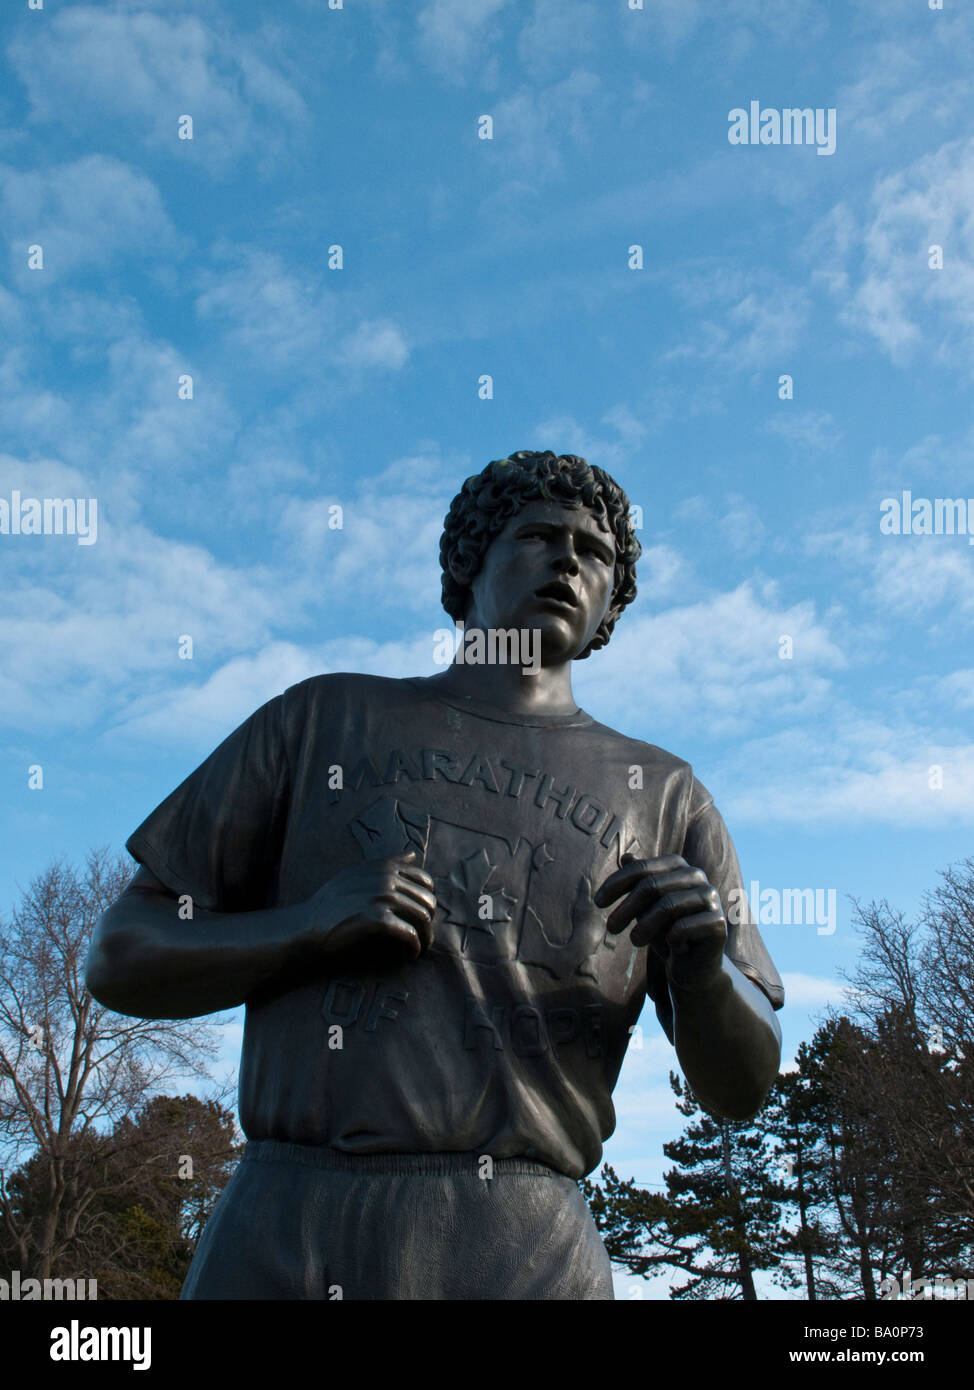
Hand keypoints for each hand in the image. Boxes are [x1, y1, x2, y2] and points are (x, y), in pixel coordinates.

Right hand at [302, 851, 436, 968]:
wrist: (308, 927)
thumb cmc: (330, 904)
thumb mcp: (356, 874)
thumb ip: (386, 865)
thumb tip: (412, 855)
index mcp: (383, 867)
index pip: (425, 879)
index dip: (426, 899)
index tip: (419, 915)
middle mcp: (386, 879)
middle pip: (427, 900)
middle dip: (428, 920)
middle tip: (421, 936)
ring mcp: (382, 898)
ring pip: (422, 918)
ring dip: (425, 936)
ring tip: (418, 948)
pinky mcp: (378, 920)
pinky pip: (410, 934)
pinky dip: (414, 947)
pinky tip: (409, 955)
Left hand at [594, 853, 726, 989]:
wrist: (694, 967)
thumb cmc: (666, 932)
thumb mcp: (646, 907)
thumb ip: (639, 882)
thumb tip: (627, 857)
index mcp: (679, 866)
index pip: (641, 868)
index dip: (616, 884)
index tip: (597, 902)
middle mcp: (698, 877)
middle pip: (652, 886)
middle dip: (626, 908)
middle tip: (610, 928)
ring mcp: (711, 898)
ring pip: (667, 906)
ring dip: (644, 927)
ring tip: (634, 941)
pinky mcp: (718, 923)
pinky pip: (684, 928)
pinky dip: (671, 940)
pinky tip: (674, 947)